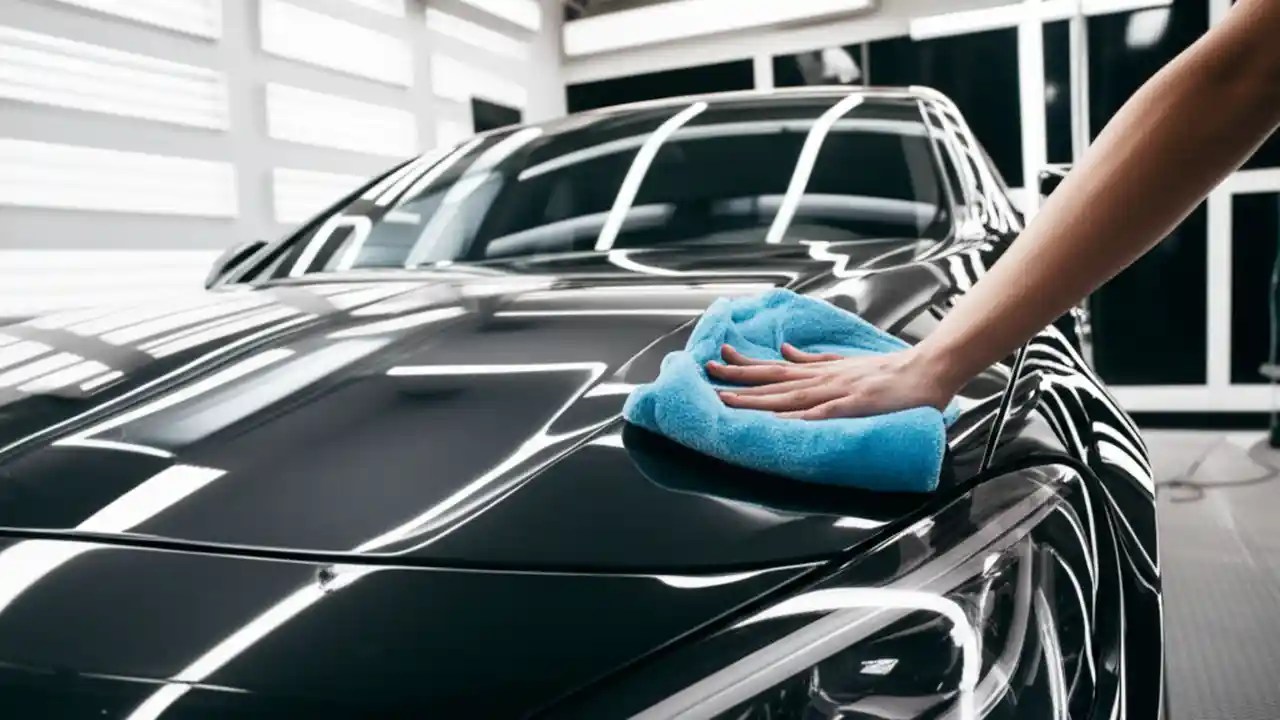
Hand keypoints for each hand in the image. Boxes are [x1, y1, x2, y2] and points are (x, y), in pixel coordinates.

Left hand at [706, 343, 956, 419]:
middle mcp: (823, 379)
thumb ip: (813, 360)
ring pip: (788, 395)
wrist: (928, 369)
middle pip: (773, 379)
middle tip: (707, 372)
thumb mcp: (845, 362)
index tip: (718, 358)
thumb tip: (784, 353)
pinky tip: (777, 420)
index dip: (745, 364)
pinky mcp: (855, 404)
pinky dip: (798, 416)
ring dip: (756, 397)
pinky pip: (822, 413)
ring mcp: (838, 391)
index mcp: (821, 371)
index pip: (774, 368)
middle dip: (738, 377)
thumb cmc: (891, 371)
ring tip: (727, 398)